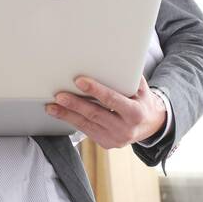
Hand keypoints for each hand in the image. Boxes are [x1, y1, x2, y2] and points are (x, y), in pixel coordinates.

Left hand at [46, 75, 166, 149]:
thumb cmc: (142, 101)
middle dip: (75, 105)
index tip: (79, 81)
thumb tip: (110, 58)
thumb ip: (127, 76)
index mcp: (135, 113)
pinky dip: (72, 121)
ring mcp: (115, 139)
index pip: (112, 100)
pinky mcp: (106, 143)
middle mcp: (125, 129)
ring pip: (87, 125)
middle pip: (95, 114)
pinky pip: (86, 131)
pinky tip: (61, 114)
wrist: (150, 125)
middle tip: (59, 96)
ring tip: (52, 106)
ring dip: (67, 115)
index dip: (95, 90)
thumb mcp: (141, 88)